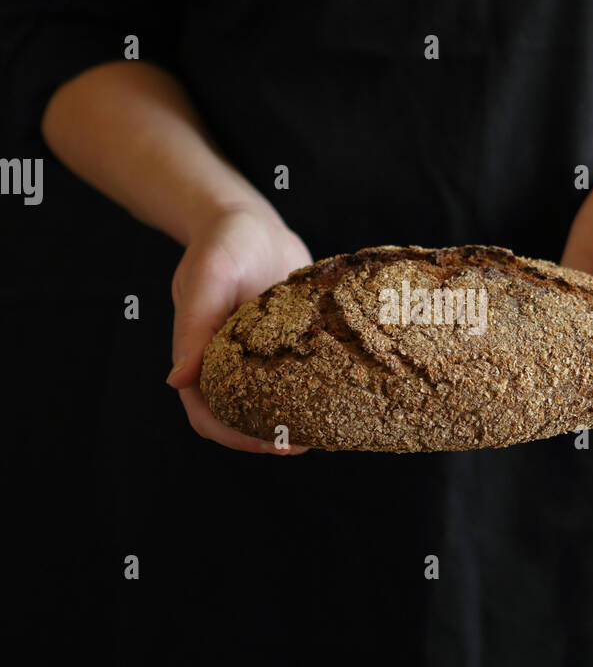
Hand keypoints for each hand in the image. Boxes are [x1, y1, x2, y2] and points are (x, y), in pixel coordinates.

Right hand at [166, 204, 312, 453]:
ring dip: (296, 419)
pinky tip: (341, 392)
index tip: (272, 444)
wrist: (250, 222)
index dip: (236, 436)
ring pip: (273, 403)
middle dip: (271, 437)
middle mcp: (228, 364)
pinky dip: (314, 390)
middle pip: (243, 418)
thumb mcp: (207, 279)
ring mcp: (258, 357)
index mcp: (200, 357)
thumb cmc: (222, 244)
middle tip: (310, 442)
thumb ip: (192, 328)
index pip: (209, 414)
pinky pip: (297, 376)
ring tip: (328, 427)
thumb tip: (177, 381)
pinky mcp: (286, 345)